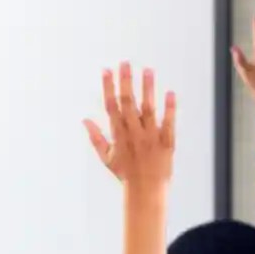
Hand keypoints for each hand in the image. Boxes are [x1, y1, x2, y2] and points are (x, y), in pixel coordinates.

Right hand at [83, 62, 175, 187]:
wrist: (146, 190)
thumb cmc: (125, 173)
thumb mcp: (106, 157)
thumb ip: (95, 137)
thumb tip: (85, 120)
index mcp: (117, 135)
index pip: (111, 106)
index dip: (108, 87)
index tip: (107, 71)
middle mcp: (133, 133)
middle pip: (128, 102)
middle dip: (126, 81)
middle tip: (125, 63)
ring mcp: (150, 136)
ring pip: (148, 108)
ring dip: (147, 88)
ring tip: (147, 70)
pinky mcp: (167, 141)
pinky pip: (168, 122)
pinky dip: (169, 108)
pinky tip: (169, 92)